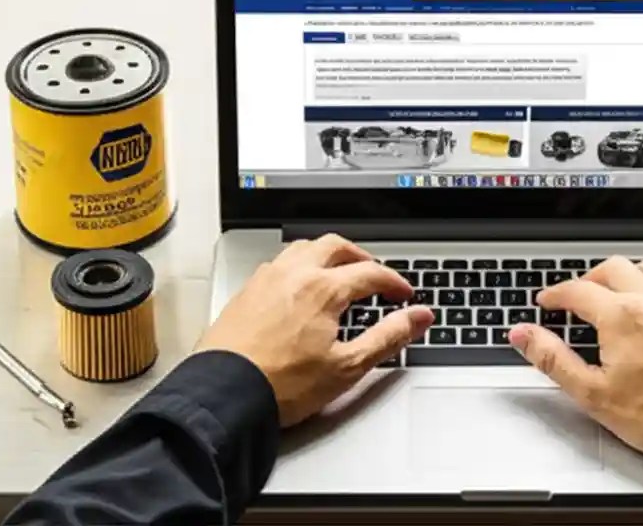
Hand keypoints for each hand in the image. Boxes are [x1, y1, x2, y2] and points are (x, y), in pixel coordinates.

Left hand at [195, 234, 433, 425]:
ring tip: (339, 272)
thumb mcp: (347, 366)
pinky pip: (279, 263)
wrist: (224, 395)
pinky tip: (299, 287)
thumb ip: (388, 337)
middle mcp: (294, 275)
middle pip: (336, 246)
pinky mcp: (246, 292)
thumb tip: (418, 317)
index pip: (371, 272)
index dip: (394, 282)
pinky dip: (299, 266)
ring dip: (327, 254)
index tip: (403, 296)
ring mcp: (266, 280)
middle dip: (361, 257)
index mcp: (323, 289)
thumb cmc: (280, 385)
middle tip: (375, 274)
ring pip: (303, 248)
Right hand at [508, 257, 642, 458]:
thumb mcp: (593, 394)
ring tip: (612, 292)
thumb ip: (553, 359)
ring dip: (624, 275)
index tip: (547, 302)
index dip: (555, 294)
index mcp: (621, 317)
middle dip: (588, 278)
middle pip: (613, 268)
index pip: (577, 290)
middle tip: (576, 297)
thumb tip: (525, 335)